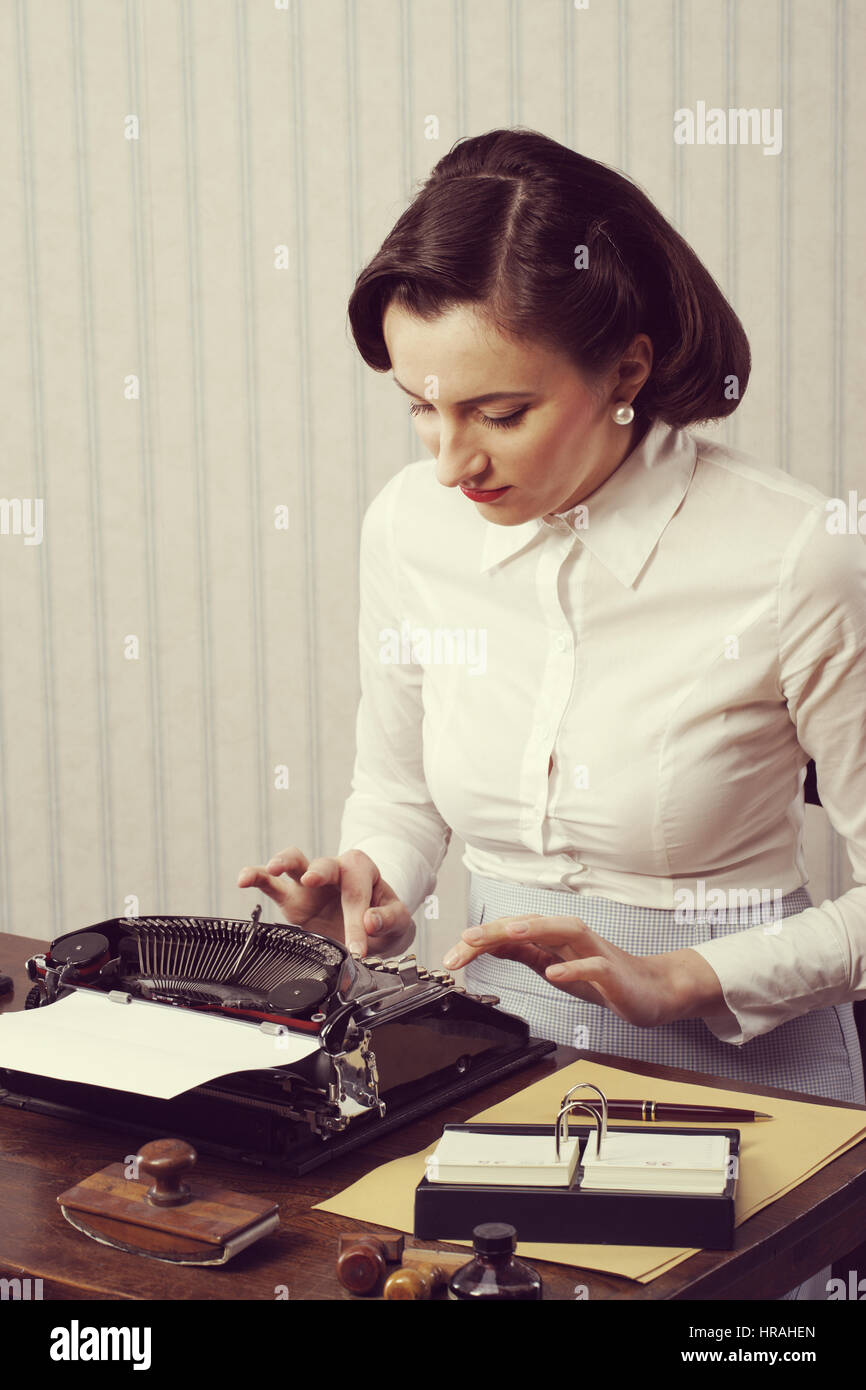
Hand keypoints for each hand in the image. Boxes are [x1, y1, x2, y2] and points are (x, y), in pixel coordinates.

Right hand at [237, 847, 413, 957]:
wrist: (370, 929)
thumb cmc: (383, 917)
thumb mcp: (398, 919)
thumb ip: (389, 918)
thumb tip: (371, 921)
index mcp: (362, 871)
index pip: (357, 890)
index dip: (357, 920)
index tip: (358, 949)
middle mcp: (334, 870)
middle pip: (326, 864)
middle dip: (319, 872)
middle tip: (311, 880)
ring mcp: (310, 883)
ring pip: (295, 861)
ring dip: (283, 861)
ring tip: (273, 868)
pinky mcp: (291, 897)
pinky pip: (271, 883)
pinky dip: (257, 877)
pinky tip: (244, 879)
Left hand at [442, 914, 723, 1027]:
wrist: (653, 991)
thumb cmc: (602, 977)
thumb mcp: (554, 966)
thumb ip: (525, 953)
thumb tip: (490, 944)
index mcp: (553, 938)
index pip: (512, 933)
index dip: (481, 941)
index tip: (451, 955)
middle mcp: (571, 937)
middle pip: (532, 924)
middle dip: (498, 929)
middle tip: (466, 939)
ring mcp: (594, 951)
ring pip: (564, 930)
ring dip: (535, 928)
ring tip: (508, 932)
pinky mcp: (613, 972)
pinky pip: (593, 966)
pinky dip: (573, 967)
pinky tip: (554, 973)